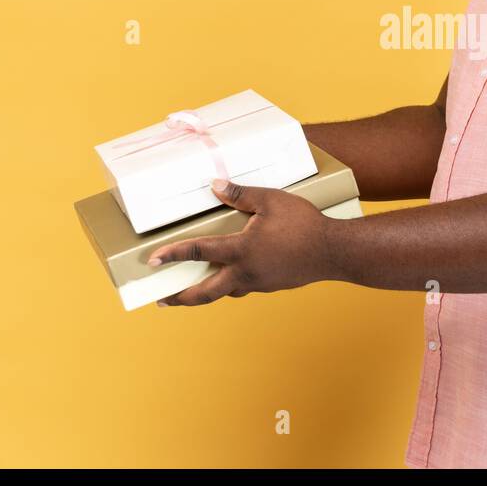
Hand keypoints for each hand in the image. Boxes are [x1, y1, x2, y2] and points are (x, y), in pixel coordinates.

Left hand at [148, 179, 338, 306]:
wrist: (334, 251)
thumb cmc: (304, 224)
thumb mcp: (271, 200)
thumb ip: (241, 194)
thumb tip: (215, 185)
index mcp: (241, 250)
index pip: (199, 252)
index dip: (173, 255)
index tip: (152, 261)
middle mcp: (245, 272)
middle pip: (204, 292)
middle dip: (181, 297)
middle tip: (162, 299)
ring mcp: (259, 283)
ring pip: (224, 293)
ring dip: (205, 294)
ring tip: (191, 291)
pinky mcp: (271, 285)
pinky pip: (243, 288)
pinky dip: (230, 286)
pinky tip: (232, 277)